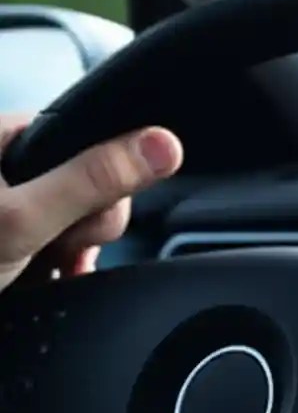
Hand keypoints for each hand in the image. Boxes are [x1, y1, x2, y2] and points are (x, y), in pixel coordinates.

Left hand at [0, 114, 182, 291]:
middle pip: (85, 180)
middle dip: (84, 221)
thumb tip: (166, 144)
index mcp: (3, 138)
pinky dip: (58, 265)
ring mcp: (10, 203)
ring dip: (71, 250)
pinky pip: (55, 242)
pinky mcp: (12, 240)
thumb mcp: (25, 217)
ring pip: (73, 216)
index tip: (99, 205)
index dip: (108, 169)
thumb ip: (94, 180)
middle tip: (57, 245)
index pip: (86, 134)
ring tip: (43, 269)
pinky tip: (50, 278)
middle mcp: (7, 165)